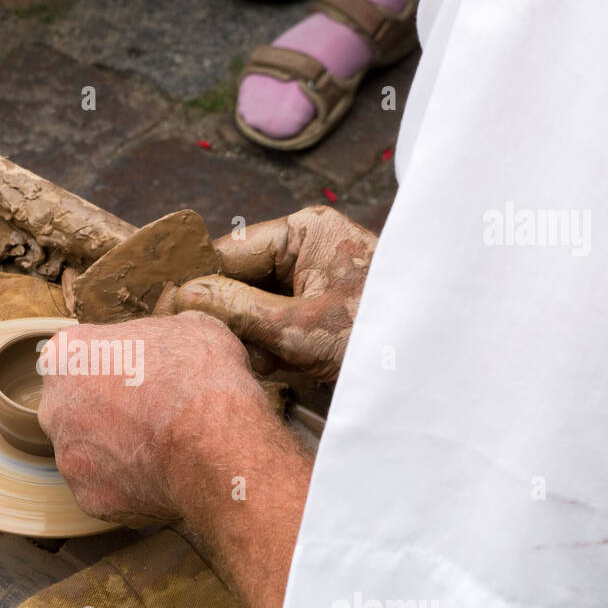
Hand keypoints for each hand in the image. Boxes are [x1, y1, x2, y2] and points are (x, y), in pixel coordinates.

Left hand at [37, 311, 273, 523]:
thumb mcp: (190, 328)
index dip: (114, 366)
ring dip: (117, 452)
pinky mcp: (89, 498)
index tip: (142, 375)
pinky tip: (164, 478)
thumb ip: (160, 335)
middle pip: (76, 409)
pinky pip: (108, 491)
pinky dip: (132, 487)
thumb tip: (171, 344)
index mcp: (67, 354)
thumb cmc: (200, 374)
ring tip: (163, 450)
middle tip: (151, 415)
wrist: (214, 438)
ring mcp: (68, 456)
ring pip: (89, 453)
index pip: (80, 358)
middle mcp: (53, 407)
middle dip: (107, 412)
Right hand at [164, 205, 376, 379]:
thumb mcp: (296, 326)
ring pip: (255, 309)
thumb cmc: (377, 338)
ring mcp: (317, 283)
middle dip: (232, 319)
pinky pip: (277, 327)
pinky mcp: (323, 314)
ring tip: (273, 361)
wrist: (437, 374)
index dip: (198, 284)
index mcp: (304, 232)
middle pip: (239, 280)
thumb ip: (232, 307)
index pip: (228, 251)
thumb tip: (179, 296)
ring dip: (253, 341)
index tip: (170, 316)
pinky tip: (286, 368)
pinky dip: (273, 351)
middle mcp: (309, 250)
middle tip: (231, 348)